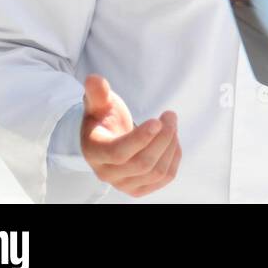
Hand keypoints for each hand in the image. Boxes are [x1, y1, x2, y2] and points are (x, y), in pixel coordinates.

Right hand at [80, 74, 180, 197]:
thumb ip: (97, 92)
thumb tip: (93, 78)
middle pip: (143, 163)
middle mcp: (107, 174)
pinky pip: (165, 177)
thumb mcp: (98, 104)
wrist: (107, 139)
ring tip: (171, 124)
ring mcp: (124, 184)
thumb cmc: (104, 118)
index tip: (157, 120)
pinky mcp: (140, 188)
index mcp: (95, 152)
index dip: (140, 138)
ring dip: (171, 145)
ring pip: (157, 171)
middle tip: (170, 115)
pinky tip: (172, 140)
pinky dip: (174, 157)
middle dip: (164, 137)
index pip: (119, 153)